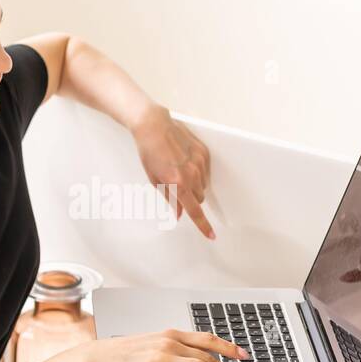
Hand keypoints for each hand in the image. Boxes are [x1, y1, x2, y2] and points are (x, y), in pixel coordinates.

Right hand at [86, 329, 248, 361]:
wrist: (98, 359)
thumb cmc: (123, 354)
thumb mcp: (152, 344)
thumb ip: (173, 348)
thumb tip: (193, 359)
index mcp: (171, 334)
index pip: (208, 339)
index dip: (229, 347)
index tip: (244, 355)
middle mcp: (169, 343)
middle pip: (208, 356)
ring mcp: (162, 358)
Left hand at [131, 106, 215, 239]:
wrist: (153, 126)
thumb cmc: (149, 152)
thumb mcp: (155, 179)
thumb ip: (169, 197)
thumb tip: (178, 212)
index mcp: (178, 183)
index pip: (195, 211)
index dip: (203, 225)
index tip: (211, 235)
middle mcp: (192, 174)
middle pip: (199, 198)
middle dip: (190, 199)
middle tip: (176, 187)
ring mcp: (200, 162)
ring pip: (203, 185)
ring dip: (194, 185)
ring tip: (178, 170)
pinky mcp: (204, 152)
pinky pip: (205, 171)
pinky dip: (197, 171)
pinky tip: (184, 161)